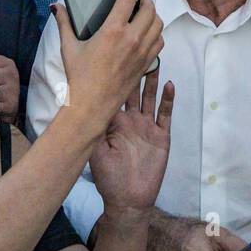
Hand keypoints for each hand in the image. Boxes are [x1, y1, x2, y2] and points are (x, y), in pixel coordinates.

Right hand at [52, 0, 163, 123]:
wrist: (92, 106)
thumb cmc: (79, 78)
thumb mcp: (69, 47)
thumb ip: (64, 23)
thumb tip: (56, 7)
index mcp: (112, 30)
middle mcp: (132, 39)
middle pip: (150, 8)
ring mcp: (142, 52)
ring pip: (158, 24)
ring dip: (153, 14)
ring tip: (143, 13)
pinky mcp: (146, 64)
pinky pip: (159, 41)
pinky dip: (156, 33)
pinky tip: (146, 33)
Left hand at [91, 69, 174, 214]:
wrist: (128, 200)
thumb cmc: (108, 179)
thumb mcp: (94, 153)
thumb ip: (91, 131)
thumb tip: (80, 109)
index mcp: (113, 123)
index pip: (113, 95)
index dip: (112, 78)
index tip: (111, 57)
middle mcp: (130, 121)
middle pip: (132, 91)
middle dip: (133, 72)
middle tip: (133, 50)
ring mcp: (147, 127)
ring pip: (149, 98)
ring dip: (151, 80)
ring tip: (153, 60)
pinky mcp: (162, 136)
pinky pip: (165, 114)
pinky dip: (168, 99)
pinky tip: (170, 85)